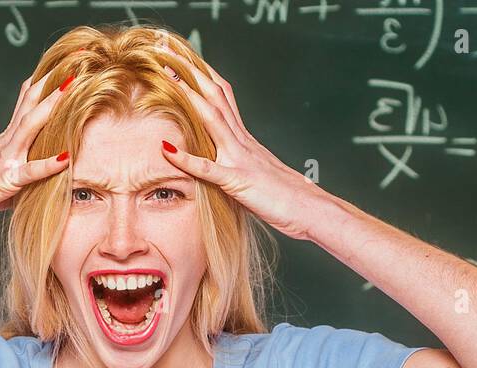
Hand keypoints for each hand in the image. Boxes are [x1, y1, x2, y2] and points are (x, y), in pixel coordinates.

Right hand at [0, 69, 72, 229]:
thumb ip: (17, 181)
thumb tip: (37, 187)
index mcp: (1, 143)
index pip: (25, 107)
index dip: (44, 86)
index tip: (63, 66)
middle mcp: (3, 144)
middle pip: (31, 106)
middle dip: (54, 83)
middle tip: (77, 58)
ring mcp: (2, 159)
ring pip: (30, 127)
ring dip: (52, 106)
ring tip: (73, 86)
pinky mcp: (1, 180)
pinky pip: (27, 172)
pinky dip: (46, 165)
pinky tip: (65, 157)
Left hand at [157, 52, 325, 241]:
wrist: (311, 209)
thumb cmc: (287, 196)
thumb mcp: (261, 171)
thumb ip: (243, 160)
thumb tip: (228, 157)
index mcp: (245, 138)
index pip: (223, 96)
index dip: (203, 74)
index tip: (183, 56)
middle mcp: (242, 141)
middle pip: (215, 96)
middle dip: (191, 72)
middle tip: (167, 48)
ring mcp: (240, 159)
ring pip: (212, 119)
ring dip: (188, 96)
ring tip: (165, 76)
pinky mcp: (238, 182)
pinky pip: (209, 169)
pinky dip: (187, 159)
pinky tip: (167, 150)